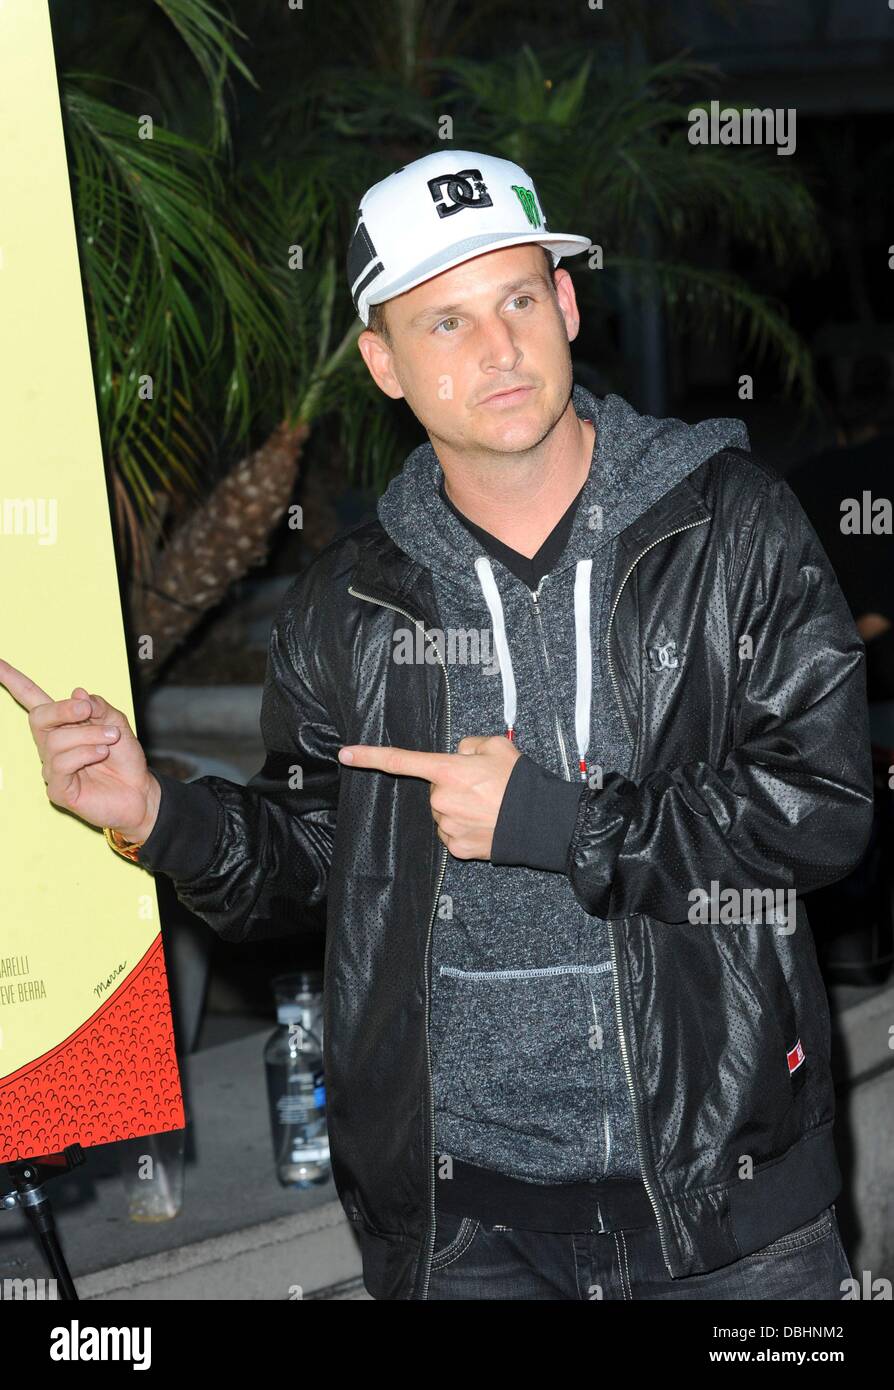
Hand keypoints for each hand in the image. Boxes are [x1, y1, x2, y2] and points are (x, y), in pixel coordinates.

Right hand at [0, 658, 159, 841]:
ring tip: (111, 740)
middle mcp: (51, 745)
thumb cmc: (125, 759)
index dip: (14, 681)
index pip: (32, 700)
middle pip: (39, 717)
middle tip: (89, 710)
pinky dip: (85, 753)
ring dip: (88, 735)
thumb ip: (99, 707)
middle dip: (64, 710)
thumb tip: (77, 693)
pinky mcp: (58, 790)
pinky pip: (61, 765)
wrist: (140, 791)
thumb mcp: (117, 724)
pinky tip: (101, 754)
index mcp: (62, 725)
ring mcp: (52, 769)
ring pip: (56, 741)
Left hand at [338, 734, 520, 859]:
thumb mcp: (496, 745)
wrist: (540, 820)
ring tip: (488, 806)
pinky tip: (485, 823)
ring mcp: (447, 826)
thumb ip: (468, 745)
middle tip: (481, 787)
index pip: (400, 760)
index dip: (370, 756)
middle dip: (451, 786)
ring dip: (458, 808)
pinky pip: (451, 834)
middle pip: (434, 790)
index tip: (346, 753)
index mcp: (447, 770)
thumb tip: (458, 755)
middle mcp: (440, 800)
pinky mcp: (457, 848)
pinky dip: (465, 828)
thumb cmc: (519, 781)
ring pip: (442, 813)